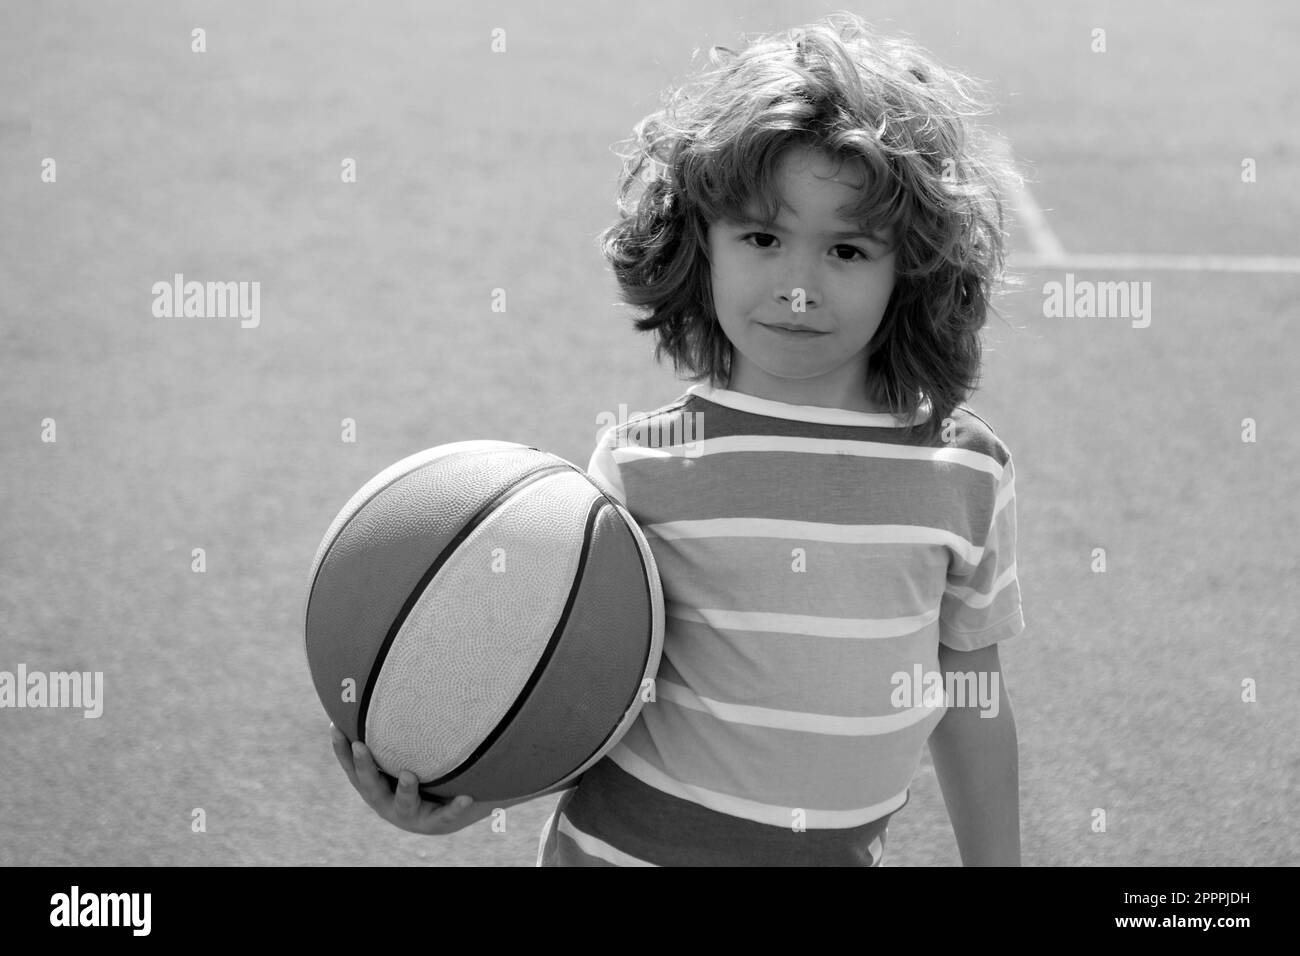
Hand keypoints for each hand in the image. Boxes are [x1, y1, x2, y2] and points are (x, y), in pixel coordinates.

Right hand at [330, 723, 492, 834]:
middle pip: (370, 785)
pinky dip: (455, 807)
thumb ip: (384, 733)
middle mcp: (386, 802)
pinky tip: (467, 797)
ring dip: (406, 789)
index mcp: (373, 785)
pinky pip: (446, 815)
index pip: (351, 767)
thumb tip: (369, 684)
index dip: (340, 749)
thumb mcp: (393, 757)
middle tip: (360, 746)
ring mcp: (410, 814)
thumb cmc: (410, 777)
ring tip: (409, 775)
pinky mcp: (436, 822)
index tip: (335, 727)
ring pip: (405, 804)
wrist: (437, 816)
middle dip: (365, 766)